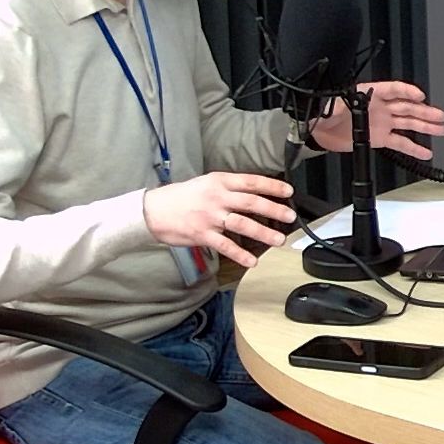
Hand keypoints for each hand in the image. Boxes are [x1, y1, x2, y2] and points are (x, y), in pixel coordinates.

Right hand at [143, 172, 295, 268]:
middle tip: (291, 216)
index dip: (272, 187)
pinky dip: (240, 254)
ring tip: (279, 239)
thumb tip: (253, 193)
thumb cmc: (180, 197)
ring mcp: (210, 217)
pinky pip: (225, 246)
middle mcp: (217, 198)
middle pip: (251, 203)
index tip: (288, 192)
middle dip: (274, 210)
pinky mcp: (202, 234)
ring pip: (242, 224)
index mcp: (219, 182)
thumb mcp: (205, 183)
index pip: (251, 182)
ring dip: (263, 232)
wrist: (152, 210)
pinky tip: (252, 261)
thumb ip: (228, 188)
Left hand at [310, 81, 443, 159]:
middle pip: (406, 107)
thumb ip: (341, 104)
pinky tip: (425, 151)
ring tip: (440, 129)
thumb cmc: (323, 112)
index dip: (407, 91)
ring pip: (408, 123)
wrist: (316, 130)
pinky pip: (400, 143)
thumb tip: (347, 103)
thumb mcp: (330, 104)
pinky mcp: (380, 139)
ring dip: (425, 126)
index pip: (393, 90)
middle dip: (424, 111)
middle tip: (439, 116)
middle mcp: (379, 108)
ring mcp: (381, 123)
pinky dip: (413, 148)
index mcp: (369, 94)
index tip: (419, 95)